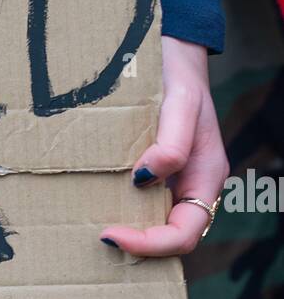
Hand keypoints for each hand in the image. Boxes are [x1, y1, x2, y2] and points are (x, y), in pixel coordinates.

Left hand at [100, 36, 228, 256]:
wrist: (168, 52)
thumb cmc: (178, 75)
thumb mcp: (181, 104)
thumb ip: (172, 144)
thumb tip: (145, 179)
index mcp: (205, 178)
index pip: (184, 234)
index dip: (150, 244)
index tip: (108, 233)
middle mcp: (191, 186)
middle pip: (170, 239)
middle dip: (137, 246)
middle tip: (98, 236)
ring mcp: (173, 181)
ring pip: (154, 226)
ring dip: (129, 233)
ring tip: (92, 228)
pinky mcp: (152, 173)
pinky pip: (140, 206)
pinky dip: (121, 213)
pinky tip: (94, 208)